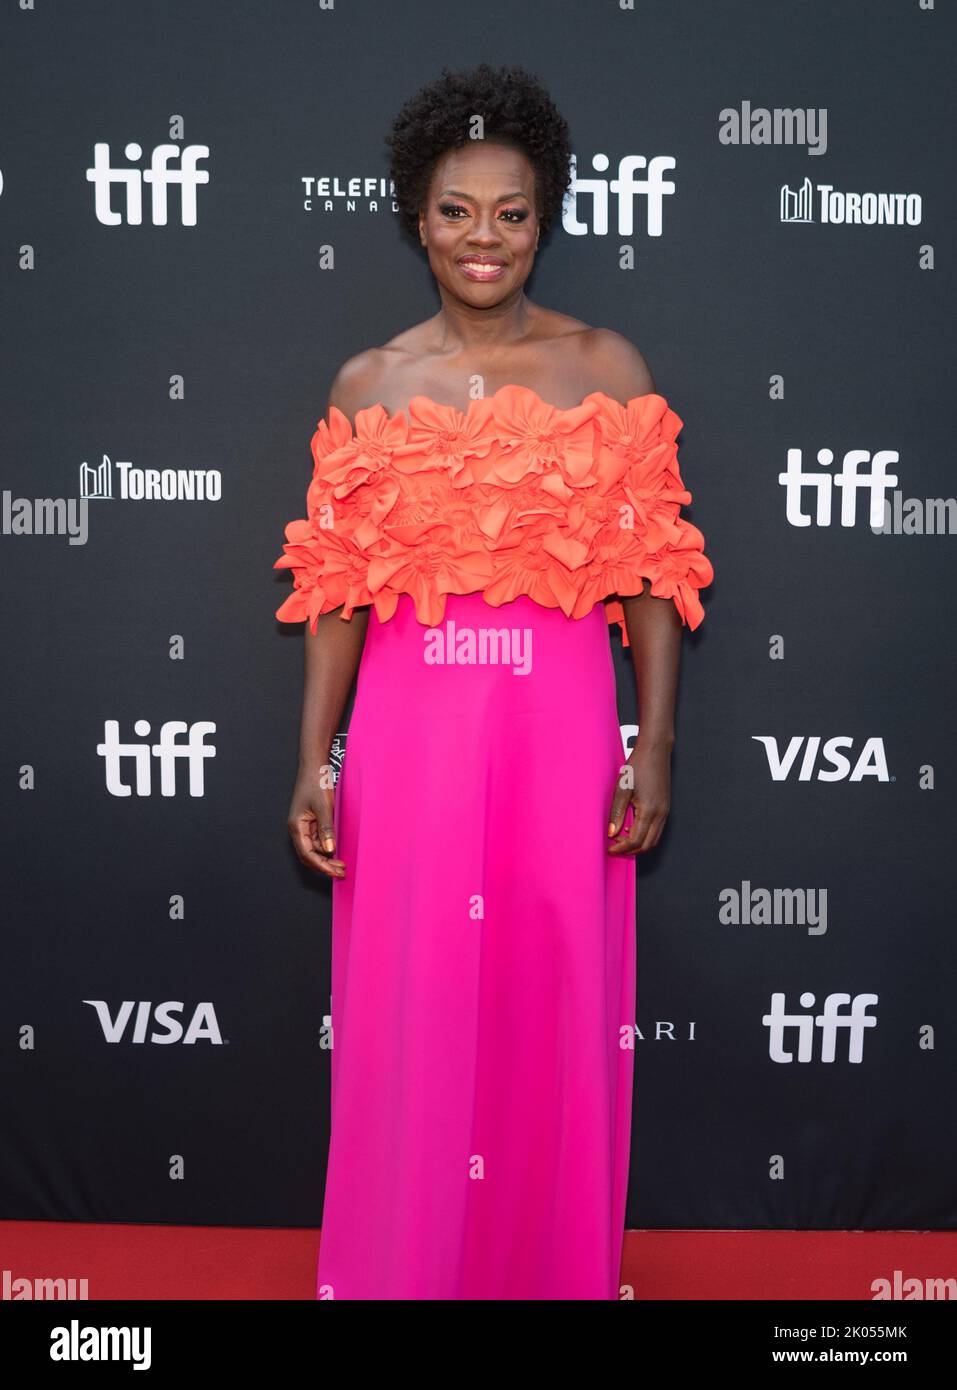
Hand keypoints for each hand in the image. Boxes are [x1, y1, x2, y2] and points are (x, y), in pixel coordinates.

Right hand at [287, 762, 345, 878]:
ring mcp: (305, 825)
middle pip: (309, 855)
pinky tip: (337, 849)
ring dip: (326, 858)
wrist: (315, 765)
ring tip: (341, 864)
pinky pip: (318, 839)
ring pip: (314, 848)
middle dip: (324, 865)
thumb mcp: (324, 806)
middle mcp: (298, 828)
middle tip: (340, 872)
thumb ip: (326, 829)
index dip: (321, 866)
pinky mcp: (312, 820)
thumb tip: (328, 850)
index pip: (307, 854)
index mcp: (296, 826)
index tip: (335, 872)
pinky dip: (327, 846)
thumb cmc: (316, 782)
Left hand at [606, 738, 671, 855]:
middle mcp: (661, 814)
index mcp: (649, 811)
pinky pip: (657, 830)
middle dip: (630, 850)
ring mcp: (665, 812)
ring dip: (638, 844)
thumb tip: (612, 832)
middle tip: (615, 847)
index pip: (636, 841)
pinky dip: (645, 835)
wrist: (655, 751)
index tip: (610, 848)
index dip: (621, 848)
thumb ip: (617, 813)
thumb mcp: (622, 789)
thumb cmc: (638, 766)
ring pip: (654, 839)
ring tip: (621, 839)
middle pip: (647, 845)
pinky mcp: (665, 808)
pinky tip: (632, 828)